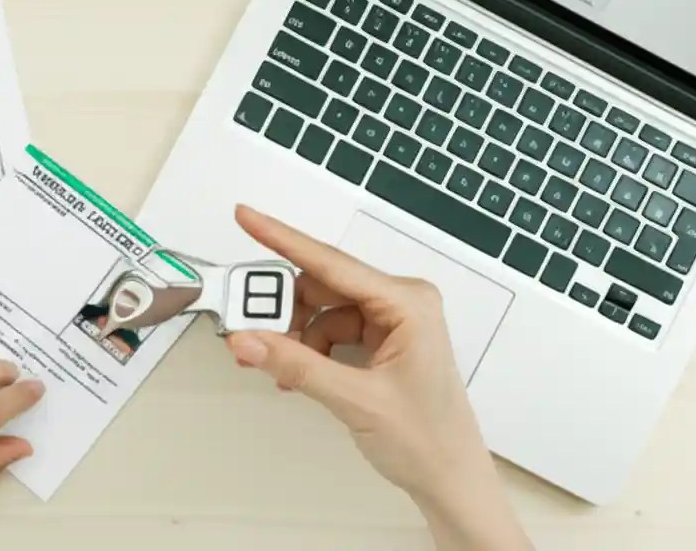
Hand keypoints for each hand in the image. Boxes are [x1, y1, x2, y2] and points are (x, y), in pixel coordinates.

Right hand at [224, 206, 530, 550]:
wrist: (451, 479)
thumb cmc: (423, 439)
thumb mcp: (354, 399)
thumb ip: (296, 364)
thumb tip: (244, 339)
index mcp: (407, 302)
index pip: (332, 263)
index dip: (283, 239)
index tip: (246, 217)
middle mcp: (401, 301)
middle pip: (323, 286)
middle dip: (283, 308)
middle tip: (246, 329)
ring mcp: (392, 321)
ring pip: (323, 310)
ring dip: (294, 334)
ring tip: (274, 366)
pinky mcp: (383, 341)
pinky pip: (332, 330)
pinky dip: (308, 349)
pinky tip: (295, 374)